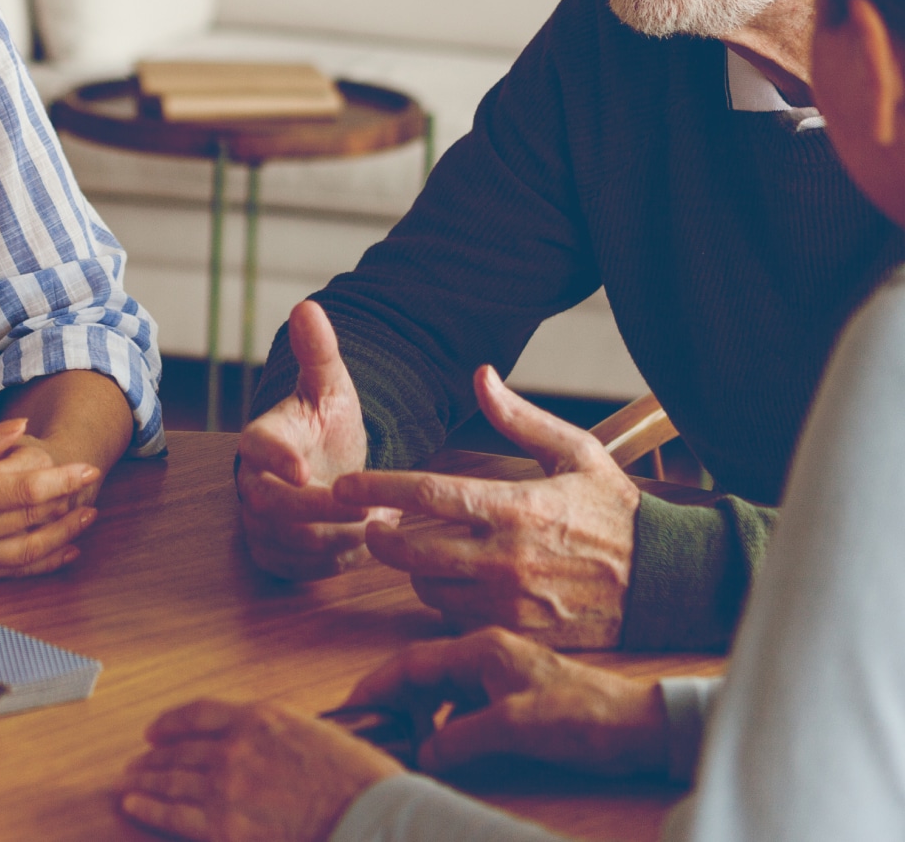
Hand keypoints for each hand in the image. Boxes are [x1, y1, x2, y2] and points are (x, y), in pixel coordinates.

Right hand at [0, 416, 101, 579]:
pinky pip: (5, 572)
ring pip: (24, 554)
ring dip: (61, 537)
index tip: (88, 468)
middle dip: (68, 505)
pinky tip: (60, 553)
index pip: (24, 490)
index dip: (62, 480)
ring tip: (88, 519)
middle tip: (96, 487)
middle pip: (31, 522)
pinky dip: (38, 563)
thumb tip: (18, 429)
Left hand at [122, 699, 399, 841]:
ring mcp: (227, 786)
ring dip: (145, 779)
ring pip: (171, 778)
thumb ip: (274, 732)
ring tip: (129, 782)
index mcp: (258, 717)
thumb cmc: (352, 776)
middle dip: (154, 756)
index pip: (199, 712)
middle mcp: (235, 746)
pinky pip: (174, 814)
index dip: (172, 722)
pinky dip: (149, 807)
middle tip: (136, 762)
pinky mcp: (224, 827)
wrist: (364, 812)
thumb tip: (256, 741)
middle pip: (180, 748)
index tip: (156, 730)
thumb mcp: (311, 731)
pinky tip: (134, 804)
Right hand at [237, 304, 393, 579]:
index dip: (276, 460)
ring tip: (379, 519)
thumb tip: (307, 306)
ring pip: (290, 541)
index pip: (254, 447)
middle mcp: (250, 482)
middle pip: (271, 505)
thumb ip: (319, 351)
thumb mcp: (331, 385)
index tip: (305, 470)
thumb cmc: (328, 422)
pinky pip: (300, 569)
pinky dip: (335, 561)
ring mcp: (258, 521)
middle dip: (322, 510)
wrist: (330, 465)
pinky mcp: (274, 554)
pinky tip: (365, 541)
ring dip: (338, 536)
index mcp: (260, 437)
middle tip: (370, 508)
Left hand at [333, 366, 639, 647]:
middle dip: (379, 537)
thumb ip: (519, 417)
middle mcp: (506, 557)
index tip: (343, 487)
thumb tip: (481, 375)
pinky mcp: (519, 633)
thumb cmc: (616, 509)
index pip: (427, 493)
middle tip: (369, 523)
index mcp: (515, 505)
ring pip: (428, 588)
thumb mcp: (575, 450)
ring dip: (413, 568)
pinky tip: (453, 580)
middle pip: (412, 550)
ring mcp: (511, 602)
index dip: (376, 489)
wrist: (665, 580)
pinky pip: (457, 619)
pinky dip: (445, 599)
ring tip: (420, 549)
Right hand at [345, 626, 666, 776]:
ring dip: (418, 718)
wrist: (638, 725)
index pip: (412, 662)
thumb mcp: (516, 727)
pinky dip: (443, 727)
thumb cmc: (583, 716)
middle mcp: (485, 655)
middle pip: (422, 675)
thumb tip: (421, 753)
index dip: (377, 685)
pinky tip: (442, 751)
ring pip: (441, 693)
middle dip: (392, 703)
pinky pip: (462, 708)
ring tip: (402, 748)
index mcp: (481, 649)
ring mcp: (499, 676)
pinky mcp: (513, 697)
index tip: (350, 710)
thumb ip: (462, 737)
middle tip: (371, 737)